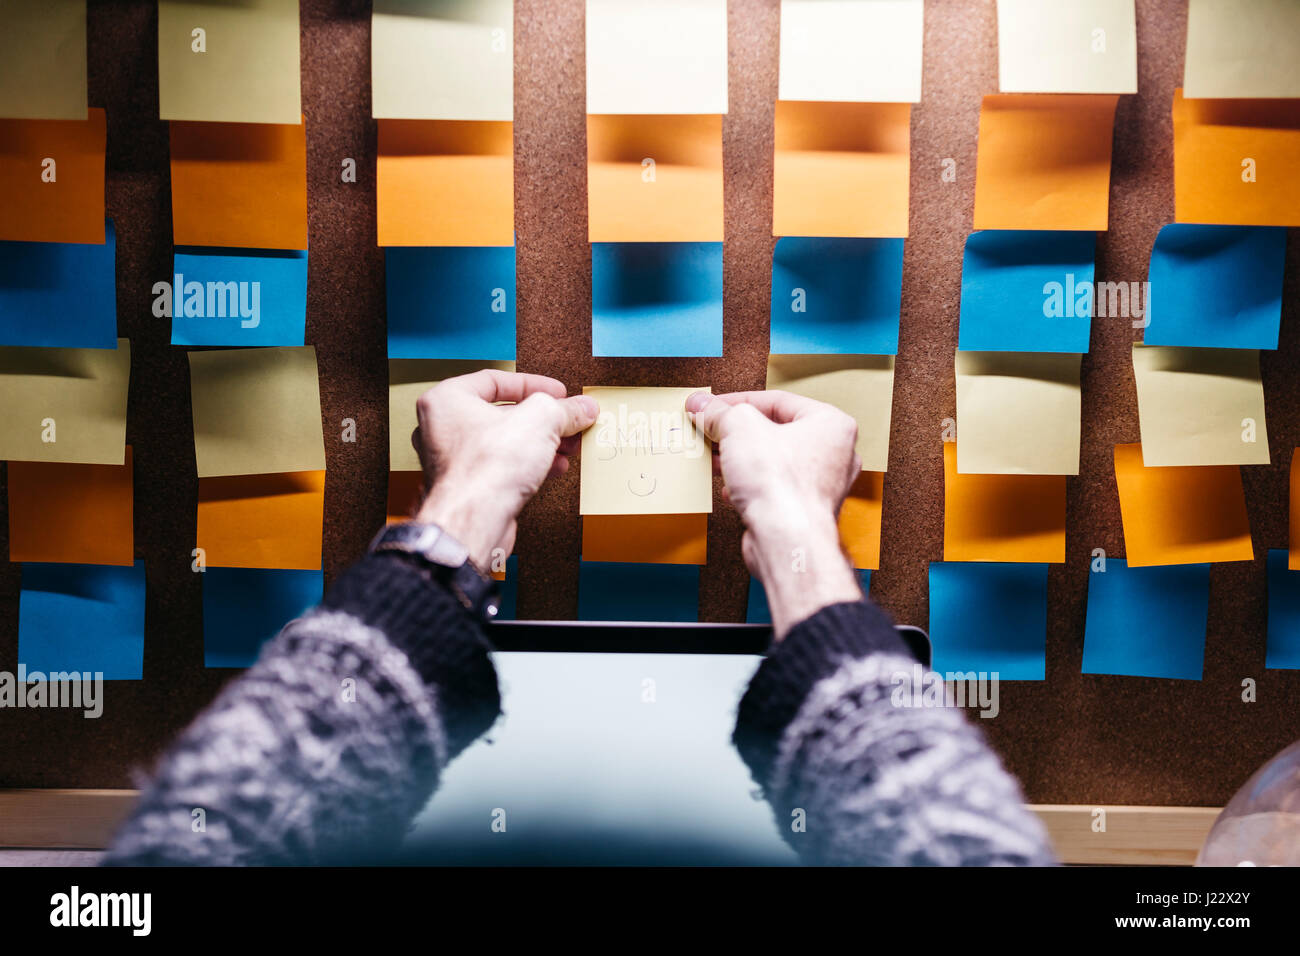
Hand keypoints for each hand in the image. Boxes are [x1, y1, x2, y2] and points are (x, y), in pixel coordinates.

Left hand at [412, 370, 597, 569]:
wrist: (474, 522)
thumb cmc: (486, 468)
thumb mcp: (541, 420)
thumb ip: (564, 409)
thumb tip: (581, 408)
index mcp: (447, 400)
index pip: (494, 380)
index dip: (533, 384)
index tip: (557, 392)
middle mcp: (443, 428)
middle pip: (502, 414)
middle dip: (542, 419)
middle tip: (567, 420)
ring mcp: (453, 461)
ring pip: (504, 443)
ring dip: (540, 443)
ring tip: (567, 445)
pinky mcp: (467, 488)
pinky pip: (501, 467)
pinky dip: (529, 465)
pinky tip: (554, 467)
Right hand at [686, 389, 863, 637]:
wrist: (786, 540)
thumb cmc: (782, 485)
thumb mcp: (739, 429)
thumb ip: (720, 413)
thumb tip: (704, 405)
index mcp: (831, 424)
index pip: (777, 401)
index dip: (738, 401)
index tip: (713, 406)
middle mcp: (834, 454)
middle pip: (776, 432)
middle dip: (738, 432)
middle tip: (712, 430)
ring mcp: (821, 486)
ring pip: (774, 462)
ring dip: (741, 460)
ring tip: (715, 457)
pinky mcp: (805, 511)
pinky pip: (774, 489)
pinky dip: (751, 486)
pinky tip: (731, 489)